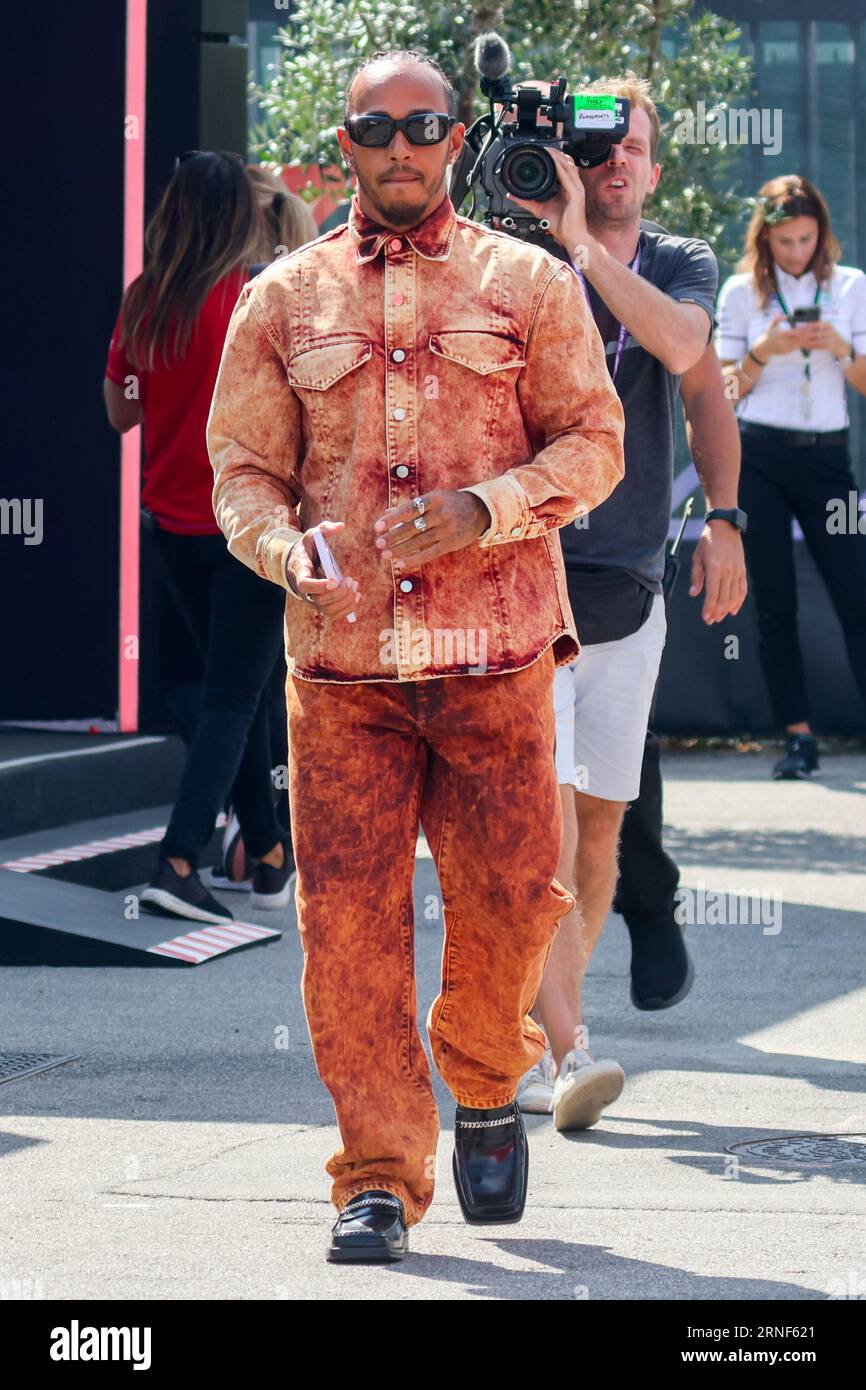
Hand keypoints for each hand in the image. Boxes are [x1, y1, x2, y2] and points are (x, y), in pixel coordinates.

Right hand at [285, 519, 360, 618]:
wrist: (300, 566)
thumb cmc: (307, 550)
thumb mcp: (312, 535)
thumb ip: (324, 529)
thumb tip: (341, 526)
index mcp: (301, 574)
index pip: (306, 585)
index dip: (320, 586)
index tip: (334, 580)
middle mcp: (306, 592)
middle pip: (321, 600)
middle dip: (340, 592)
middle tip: (350, 580)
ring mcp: (314, 601)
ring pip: (330, 610)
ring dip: (346, 600)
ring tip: (354, 585)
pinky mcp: (323, 606)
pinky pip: (335, 615)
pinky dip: (348, 608)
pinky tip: (356, 595)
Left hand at [373, 490, 489, 568]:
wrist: (480, 510)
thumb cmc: (450, 503)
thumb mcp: (433, 498)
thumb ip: (411, 506)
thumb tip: (386, 513)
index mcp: (435, 498)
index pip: (409, 509)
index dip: (392, 519)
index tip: (377, 527)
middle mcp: (442, 514)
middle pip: (412, 527)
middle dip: (393, 536)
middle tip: (378, 543)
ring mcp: (448, 529)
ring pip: (419, 542)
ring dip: (401, 549)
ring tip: (386, 555)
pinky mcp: (452, 543)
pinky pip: (430, 553)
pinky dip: (414, 559)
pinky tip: (401, 563)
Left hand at [505, 147, 589, 258]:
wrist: (572, 237)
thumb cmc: (562, 225)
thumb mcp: (540, 209)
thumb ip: (527, 201)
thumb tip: (513, 196)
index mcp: (568, 187)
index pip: (563, 167)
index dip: (555, 158)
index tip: (543, 152)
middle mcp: (573, 186)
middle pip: (567, 162)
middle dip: (556, 153)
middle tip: (544, 147)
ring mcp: (576, 189)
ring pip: (568, 166)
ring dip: (558, 156)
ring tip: (547, 150)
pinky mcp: (576, 194)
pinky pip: (568, 176)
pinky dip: (560, 167)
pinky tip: (553, 161)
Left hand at [690, 521, 747, 623]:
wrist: (725, 526)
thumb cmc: (708, 541)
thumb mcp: (697, 558)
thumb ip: (696, 577)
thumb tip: (694, 594)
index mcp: (715, 568)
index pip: (712, 594)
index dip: (709, 608)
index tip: (706, 617)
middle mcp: (728, 571)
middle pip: (724, 598)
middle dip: (717, 612)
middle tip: (711, 620)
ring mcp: (737, 571)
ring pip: (734, 596)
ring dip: (727, 609)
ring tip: (720, 617)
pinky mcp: (742, 570)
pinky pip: (742, 589)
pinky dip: (739, 601)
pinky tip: (734, 609)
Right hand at [754, 315, 814, 357]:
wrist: (763, 348)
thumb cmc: (769, 335)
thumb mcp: (772, 325)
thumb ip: (778, 319)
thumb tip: (786, 315)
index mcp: (781, 334)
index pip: (796, 332)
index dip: (804, 329)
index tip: (812, 327)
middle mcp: (784, 342)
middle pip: (799, 339)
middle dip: (809, 336)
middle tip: (818, 333)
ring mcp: (785, 348)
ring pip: (799, 344)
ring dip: (807, 341)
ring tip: (816, 338)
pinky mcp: (786, 353)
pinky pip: (796, 348)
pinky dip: (803, 345)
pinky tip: (809, 343)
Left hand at [794, 322, 850, 356]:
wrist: (843, 347)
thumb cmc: (832, 339)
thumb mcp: (828, 331)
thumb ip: (819, 329)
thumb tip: (805, 328)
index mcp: (829, 325)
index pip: (817, 324)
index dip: (807, 326)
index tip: (799, 328)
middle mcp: (831, 330)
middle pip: (815, 332)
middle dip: (805, 335)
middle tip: (796, 336)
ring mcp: (831, 338)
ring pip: (816, 340)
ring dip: (806, 342)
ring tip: (799, 342)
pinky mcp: (831, 346)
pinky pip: (819, 346)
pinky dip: (811, 346)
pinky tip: (806, 347)